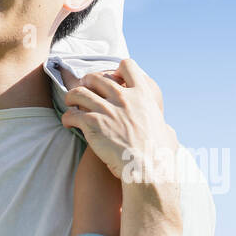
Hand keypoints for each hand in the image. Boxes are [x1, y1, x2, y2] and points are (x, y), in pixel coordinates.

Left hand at [58, 58, 177, 182]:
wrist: (147, 170)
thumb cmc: (160, 156)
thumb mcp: (167, 134)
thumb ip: (164, 127)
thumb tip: (167, 131)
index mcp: (143, 95)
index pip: (128, 66)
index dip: (117, 69)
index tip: (111, 77)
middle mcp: (123, 98)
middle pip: (96, 77)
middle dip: (87, 82)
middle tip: (83, 90)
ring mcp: (106, 109)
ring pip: (79, 92)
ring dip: (72, 97)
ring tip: (70, 103)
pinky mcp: (92, 123)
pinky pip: (71, 114)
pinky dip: (67, 117)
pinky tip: (68, 123)